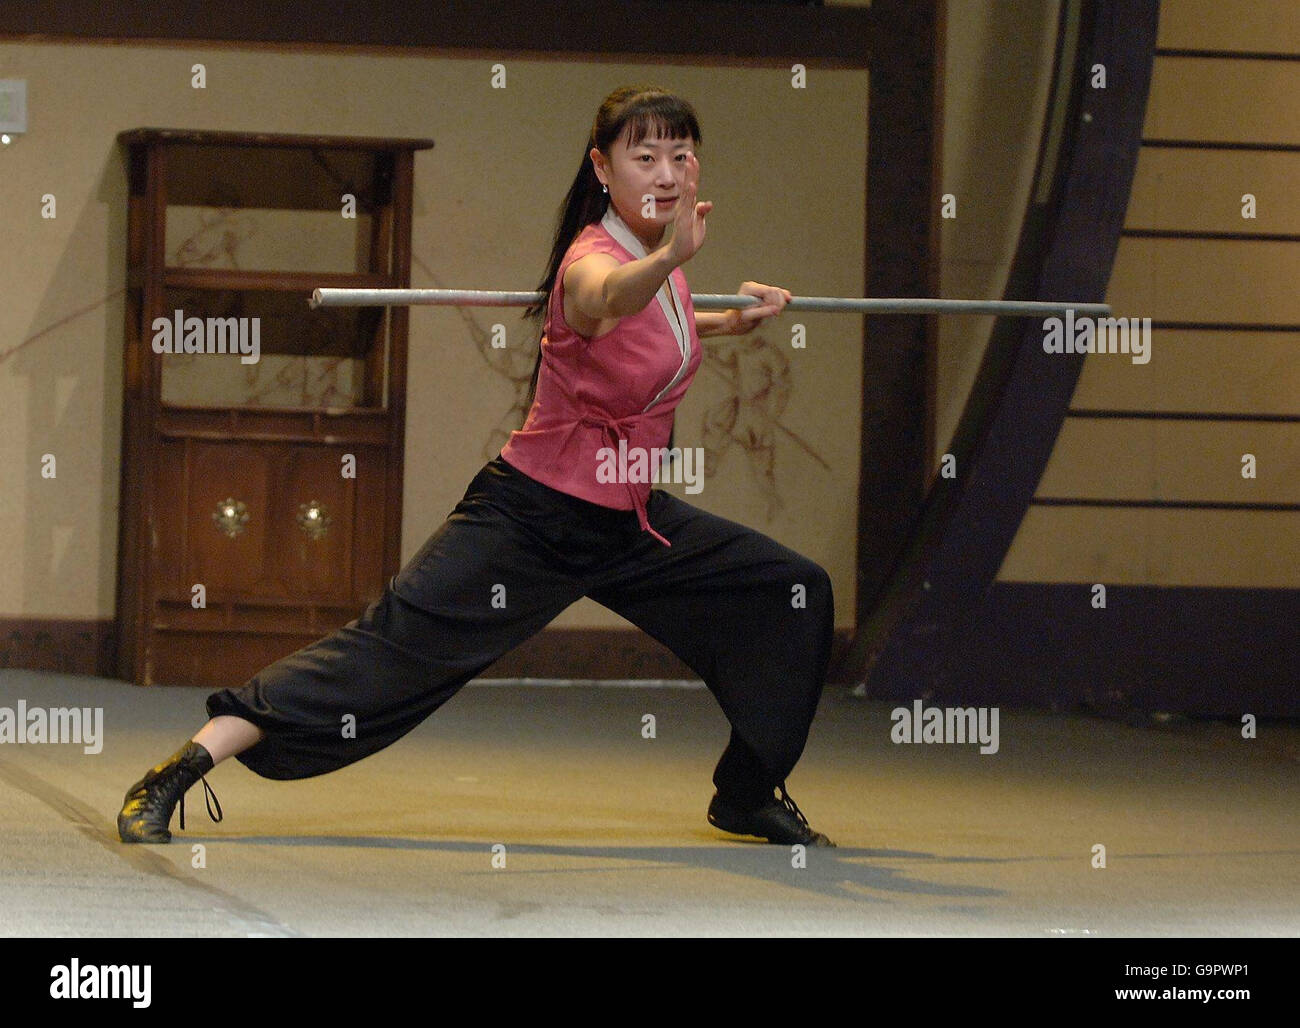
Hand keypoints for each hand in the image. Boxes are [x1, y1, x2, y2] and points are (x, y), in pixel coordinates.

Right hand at [667, 152, 710, 266]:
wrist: (679, 252)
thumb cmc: (689, 238)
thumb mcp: (699, 222)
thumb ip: (702, 211)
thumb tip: (707, 203)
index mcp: (688, 205)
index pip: (691, 185)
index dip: (693, 172)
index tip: (693, 158)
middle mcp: (684, 206)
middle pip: (688, 184)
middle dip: (690, 169)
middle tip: (690, 154)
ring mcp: (683, 212)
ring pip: (687, 191)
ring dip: (689, 177)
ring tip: (691, 164)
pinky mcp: (684, 220)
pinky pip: (687, 205)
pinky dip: (690, 195)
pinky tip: (692, 185)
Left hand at [727, 281, 791, 332]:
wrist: (732, 323)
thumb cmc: (736, 321)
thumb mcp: (748, 318)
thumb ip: (762, 312)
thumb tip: (776, 309)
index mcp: (749, 288)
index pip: (770, 291)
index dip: (776, 301)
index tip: (776, 313)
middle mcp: (754, 286)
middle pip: (775, 290)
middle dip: (778, 303)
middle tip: (776, 314)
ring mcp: (759, 289)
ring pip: (777, 293)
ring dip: (779, 304)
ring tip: (774, 314)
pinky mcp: (763, 295)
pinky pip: (776, 295)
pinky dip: (780, 302)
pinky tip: (783, 305)